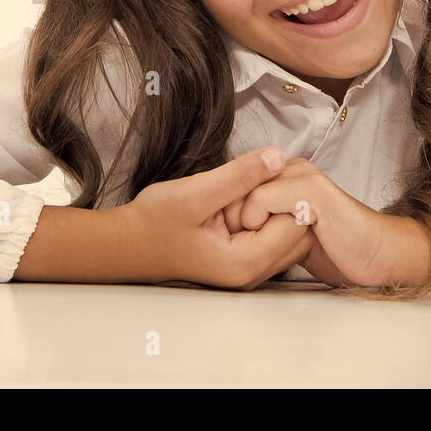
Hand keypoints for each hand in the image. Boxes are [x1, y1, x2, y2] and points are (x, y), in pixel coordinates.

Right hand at [120, 147, 311, 290]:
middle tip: (251, 183)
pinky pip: (275, 236)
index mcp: (245, 262)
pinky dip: (266, 215)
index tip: (259, 178)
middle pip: (300, 231)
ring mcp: (250, 270)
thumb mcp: (196, 192)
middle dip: (284, 201)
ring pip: (290, 233)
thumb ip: (239, 176)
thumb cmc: (154, 223)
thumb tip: (277, 157)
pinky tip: (240, 203)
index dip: (285, 194)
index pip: (298, 224)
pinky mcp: (245, 260)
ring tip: (242, 194)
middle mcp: (253, 273)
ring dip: (276, 207)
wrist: (129, 242)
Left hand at [222, 157, 430, 287]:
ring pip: (242, 192)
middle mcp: (291, 167)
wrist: (377, 256)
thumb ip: (266, 222)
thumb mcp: (289, 235)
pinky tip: (280, 239)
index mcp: (285, 174)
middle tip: (251, 245)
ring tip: (266, 244)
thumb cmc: (337, 249)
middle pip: (233, 186)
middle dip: (232, 220)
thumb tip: (229, 227)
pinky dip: (257, 223)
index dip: (227, 215)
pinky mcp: (310, 189)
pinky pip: (259, 200)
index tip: (237, 241)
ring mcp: (302, 174)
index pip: (233, 184)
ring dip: (243, 225)